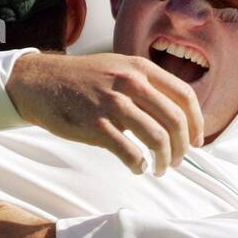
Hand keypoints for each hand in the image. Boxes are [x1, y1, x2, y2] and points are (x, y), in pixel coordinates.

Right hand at [5, 51, 204, 174]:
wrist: (40, 82)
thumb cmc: (83, 80)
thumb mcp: (119, 68)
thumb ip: (146, 84)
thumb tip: (176, 115)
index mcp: (140, 69)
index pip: (184, 96)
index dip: (197, 123)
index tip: (197, 141)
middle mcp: (130, 83)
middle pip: (175, 120)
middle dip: (182, 147)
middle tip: (178, 162)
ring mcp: (112, 104)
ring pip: (156, 138)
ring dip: (164, 160)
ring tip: (159, 169)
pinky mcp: (95, 126)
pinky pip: (128, 152)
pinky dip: (138, 165)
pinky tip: (137, 168)